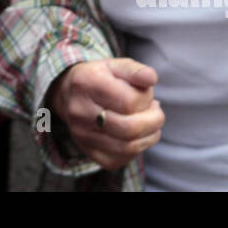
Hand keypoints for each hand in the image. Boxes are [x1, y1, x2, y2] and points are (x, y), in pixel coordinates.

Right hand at [47, 59, 163, 170]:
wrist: (70, 94)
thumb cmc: (101, 78)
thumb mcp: (116, 66)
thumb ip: (135, 71)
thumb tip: (152, 78)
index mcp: (87, 83)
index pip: (129, 101)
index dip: (146, 99)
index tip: (148, 94)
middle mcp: (79, 110)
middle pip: (129, 129)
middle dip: (154, 122)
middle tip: (157, 113)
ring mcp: (81, 133)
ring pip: (126, 148)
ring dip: (149, 137)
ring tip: (150, 124)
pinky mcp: (86, 150)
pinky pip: (118, 160)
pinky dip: (135, 150)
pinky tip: (137, 136)